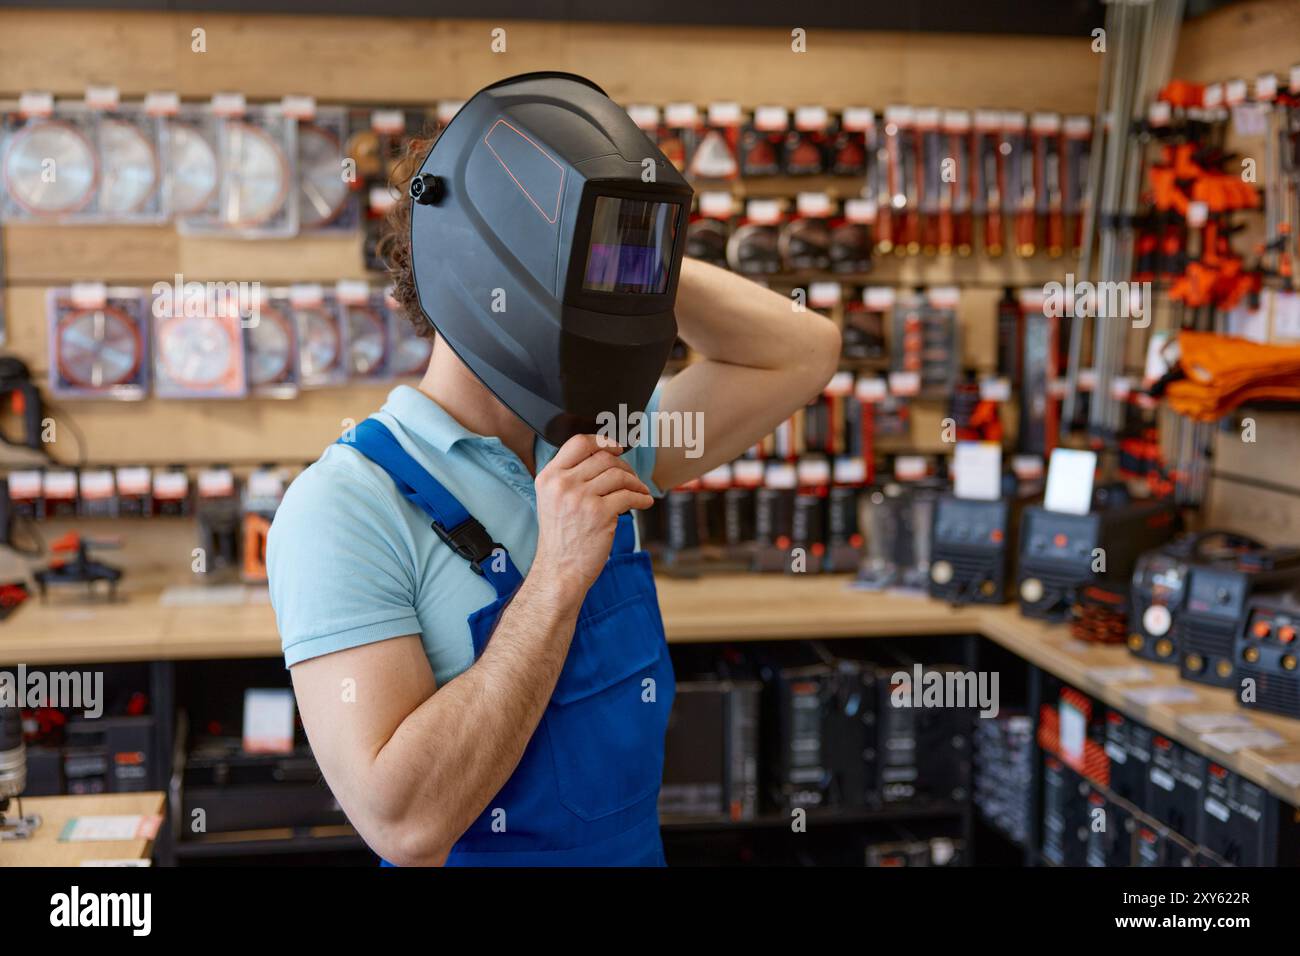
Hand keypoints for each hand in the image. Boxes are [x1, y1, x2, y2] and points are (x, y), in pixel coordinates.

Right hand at [531, 434, 653, 604]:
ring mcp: (581, 498)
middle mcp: (562, 484)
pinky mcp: (600, 513)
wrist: (560, 570)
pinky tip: (644, 502)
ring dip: (635, 482)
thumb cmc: (560, 539)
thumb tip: (603, 457)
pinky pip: (629, 495)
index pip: (578, 443)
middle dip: (624, 466)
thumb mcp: (553, 500)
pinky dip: (642, 498)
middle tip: (632, 477)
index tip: (616, 448)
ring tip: (640, 491)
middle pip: (603, 457)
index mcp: (549, 477)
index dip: (602, 440)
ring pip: (618, 475)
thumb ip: (569, 477)